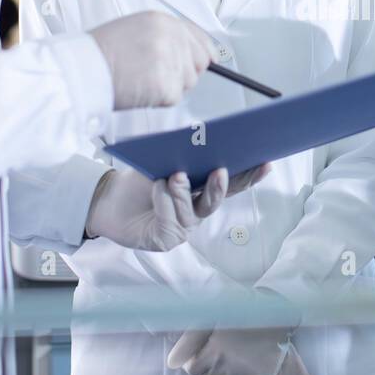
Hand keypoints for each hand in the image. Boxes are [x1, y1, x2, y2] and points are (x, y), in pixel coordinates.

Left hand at [85, 163, 270, 250]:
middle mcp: (197, 212)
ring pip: (191, 212)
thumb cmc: (140, 180)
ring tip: (174, 176)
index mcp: (202, 191)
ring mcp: (183, 228)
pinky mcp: (166, 239)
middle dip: (219, 187)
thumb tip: (198, 135)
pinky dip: (164, 202)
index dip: (250, 177)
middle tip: (219, 170)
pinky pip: (170, 220)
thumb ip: (182, 154)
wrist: (108, 198)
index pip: (232, 185)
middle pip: (215, 201)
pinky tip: (158, 188)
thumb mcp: (163, 161)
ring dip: (182, 191)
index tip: (266, 163)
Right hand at [89, 11, 214, 108]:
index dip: (203, 53)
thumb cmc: (100, 53)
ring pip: (188, 82)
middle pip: (200, 63)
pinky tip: (139, 89)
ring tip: (141, 79)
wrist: (81, 71)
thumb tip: (197, 52)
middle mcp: (171, 37)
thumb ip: (166, 36)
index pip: (200, 38)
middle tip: (154, 73)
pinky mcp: (167, 85)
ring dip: (169, 86)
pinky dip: (159, 99)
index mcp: (163, 20)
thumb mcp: (135, 29)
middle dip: (183, 72)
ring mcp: (170, 60)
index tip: (208, 61)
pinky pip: (174, 97)